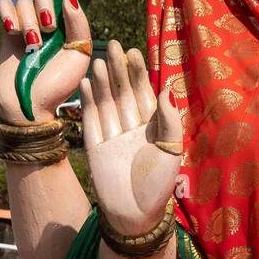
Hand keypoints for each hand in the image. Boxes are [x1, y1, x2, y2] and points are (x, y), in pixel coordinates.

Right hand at [0, 0, 91, 124]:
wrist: (30, 103)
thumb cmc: (59, 84)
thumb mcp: (79, 55)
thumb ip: (79, 23)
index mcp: (68, 22)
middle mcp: (47, 19)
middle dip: (44, 6)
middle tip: (48, 29)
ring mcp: (26, 23)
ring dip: (28, 19)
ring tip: (31, 44)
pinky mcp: (7, 28)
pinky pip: (3, 4)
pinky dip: (8, 13)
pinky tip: (13, 31)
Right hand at [81, 40, 181, 236]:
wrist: (135, 214)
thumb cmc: (158, 185)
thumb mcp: (170, 150)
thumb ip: (169, 120)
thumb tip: (167, 89)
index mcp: (152, 127)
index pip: (143, 93)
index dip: (138, 73)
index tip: (134, 52)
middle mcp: (131, 127)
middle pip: (123, 92)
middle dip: (120, 69)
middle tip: (114, 44)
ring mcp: (111, 134)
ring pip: (107, 101)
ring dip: (104, 81)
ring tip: (100, 60)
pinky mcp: (94, 144)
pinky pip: (91, 118)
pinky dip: (89, 101)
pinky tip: (87, 83)